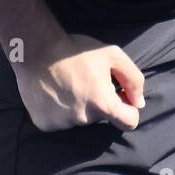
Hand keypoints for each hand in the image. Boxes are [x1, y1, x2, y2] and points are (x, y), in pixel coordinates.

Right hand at [12, 33, 145, 132]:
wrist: (36, 50)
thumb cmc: (77, 51)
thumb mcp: (113, 55)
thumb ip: (134, 80)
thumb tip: (139, 103)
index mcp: (103, 104)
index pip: (129, 123)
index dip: (129, 109)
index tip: (121, 97)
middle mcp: (83, 119)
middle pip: (102, 118)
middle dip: (100, 103)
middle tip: (87, 82)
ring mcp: (62, 124)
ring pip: (81, 120)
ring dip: (80, 107)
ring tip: (69, 85)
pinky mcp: (45, 124)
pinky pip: (61, 122)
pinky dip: (61, 111)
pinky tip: (56, 93)